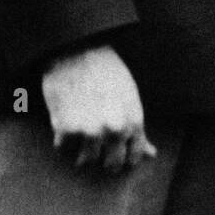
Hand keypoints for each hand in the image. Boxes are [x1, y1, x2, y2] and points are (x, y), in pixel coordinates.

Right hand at [41, 44, 155, 173]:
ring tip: (80, 127)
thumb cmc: (106, 69)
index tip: (115, 151)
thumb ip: (138, 128)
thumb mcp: (129, 95)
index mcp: (133, 121)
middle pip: (111, 165)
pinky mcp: (66, 129)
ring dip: (81, 149)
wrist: (77, 48)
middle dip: (103, 157)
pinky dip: (62, 137)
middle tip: (96, 143)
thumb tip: (151, 154)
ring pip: (85, 161)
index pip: (133, 158)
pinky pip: (63, 148)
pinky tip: (65, 118)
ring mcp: (89, 131)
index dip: (124, 156)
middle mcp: (114, 130)